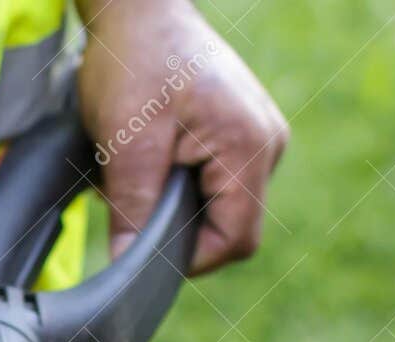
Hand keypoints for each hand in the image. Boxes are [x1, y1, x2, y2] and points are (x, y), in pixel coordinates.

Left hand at [77, 0, 288, 274]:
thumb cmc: (135, 61)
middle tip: (137, 204)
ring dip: (184, 207)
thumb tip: (127, 264)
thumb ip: (132, 207)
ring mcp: (261, 137)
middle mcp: (268, 144)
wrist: (141, 10)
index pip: (236, 240)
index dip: (191, 258)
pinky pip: (223, 183)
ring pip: (226, 207)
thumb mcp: (126, 140)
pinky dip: (189, 186)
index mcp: (249, 145)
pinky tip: (162, 161)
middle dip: (183, 229)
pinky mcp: (246, 133)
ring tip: (148, 173)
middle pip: (234, 228)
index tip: (147, 248)